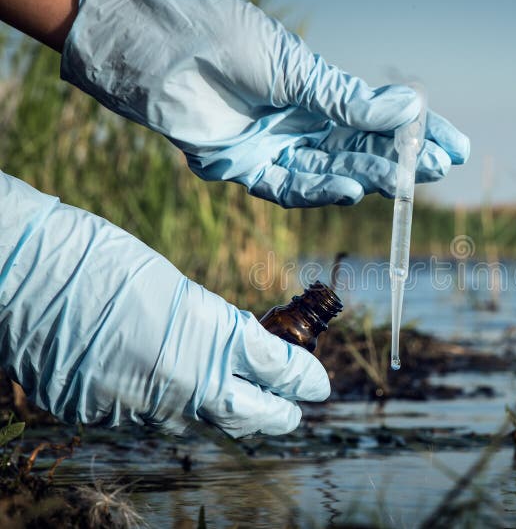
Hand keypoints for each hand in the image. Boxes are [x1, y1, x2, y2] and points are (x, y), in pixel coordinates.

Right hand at [0, 172, 329, 436]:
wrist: (21, 273)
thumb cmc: (101, 259)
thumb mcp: (177, 289)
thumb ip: (212, 328)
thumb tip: (235, 350)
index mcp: (213, 341)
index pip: (279, 371)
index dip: (305, 379)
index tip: (319, 383)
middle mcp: (185, 386)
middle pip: (253, 417)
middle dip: (280, 414)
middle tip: (294, 409)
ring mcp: (143, 409)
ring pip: (201, 423)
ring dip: (224, 411)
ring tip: (237, 400)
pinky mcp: (104, 417)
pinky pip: (150, 418)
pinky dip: (169, 404)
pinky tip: (165, 384)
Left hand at [60, 0, 469, 207]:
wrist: (160, 47)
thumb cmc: (226, 40)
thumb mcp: (297, 70)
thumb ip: (347, 100)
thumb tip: (409, 109)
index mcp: (316, 90)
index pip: (378, 117)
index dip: (416, 133)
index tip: (454, 146)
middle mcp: (301, 121)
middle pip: (361, 148)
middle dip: (400, 159)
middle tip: (437, 168)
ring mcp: (276, 145)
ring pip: (333, 170)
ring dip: (368, 176)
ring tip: (403, 181)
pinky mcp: (247, 168)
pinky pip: (292, 187)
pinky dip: (322, 190)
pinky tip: (352, 190)